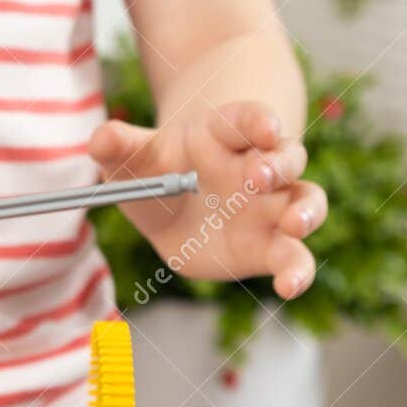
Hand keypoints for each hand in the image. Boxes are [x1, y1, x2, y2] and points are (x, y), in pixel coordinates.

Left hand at [88, 101, 326, 298]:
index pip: (250, 120)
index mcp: (227, 134)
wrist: (169, 210)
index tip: (263, 128)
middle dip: (278, 163)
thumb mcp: (132, 160)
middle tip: (257, 176)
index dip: (259, 121)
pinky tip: (289, 287)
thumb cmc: (155, 173)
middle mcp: (259, 166)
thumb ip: (119, 147)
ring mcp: (272, 205)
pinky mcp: (272, 246)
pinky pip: (295, 256)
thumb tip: (99, 138)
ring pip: (306, 201)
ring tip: (293, 223)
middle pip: (285, 156)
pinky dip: (298, 271)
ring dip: (306, 211)